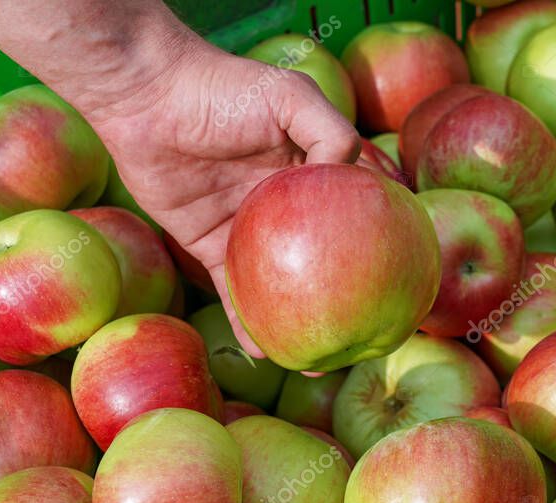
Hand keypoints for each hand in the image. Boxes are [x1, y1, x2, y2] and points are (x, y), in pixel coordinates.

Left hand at [88, 44, 360, 355]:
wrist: (148, 96)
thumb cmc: (224, 88)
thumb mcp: (290, 97)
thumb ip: (329, 132)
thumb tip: (352, 174)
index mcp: (315, 173)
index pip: (359, 213)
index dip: (384, 245)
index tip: (407, 280)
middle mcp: (288, 207)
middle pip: (324, 260)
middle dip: (343, 299)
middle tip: (365, 337)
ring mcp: (250, 229)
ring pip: (281, 285)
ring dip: (297, 321)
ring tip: (313, 361)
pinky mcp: (210, 244)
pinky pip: (231, 290)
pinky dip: (244, 320)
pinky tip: (260, 348)